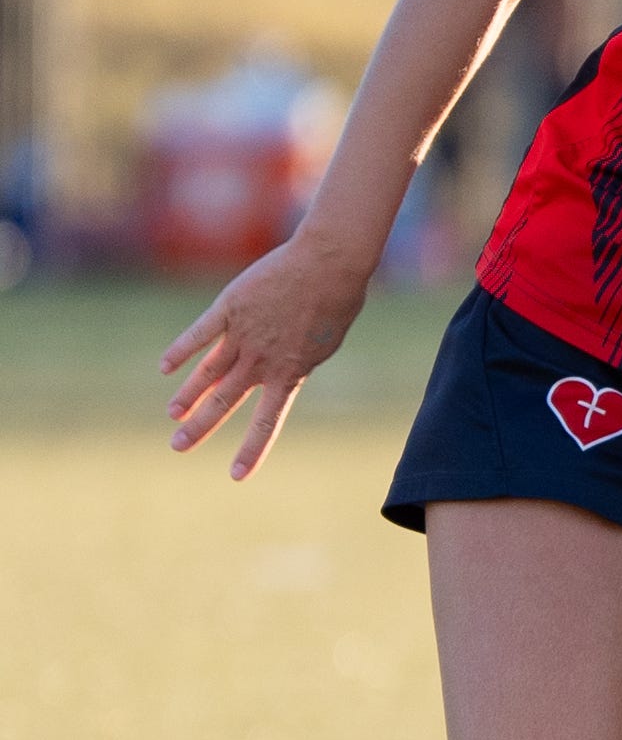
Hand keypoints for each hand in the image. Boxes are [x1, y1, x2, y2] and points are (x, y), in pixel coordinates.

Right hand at [160, 227, 371, 479]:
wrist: (329, 264)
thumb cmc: (337, 301)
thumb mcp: (323, 343)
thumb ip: (296, 361)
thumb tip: (278, 370)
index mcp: (290, 372)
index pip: (267, 421)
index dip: (251, 449)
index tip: (236, 475)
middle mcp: (261, 359)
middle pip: (224, 400)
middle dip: (200, 426)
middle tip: (178, 447)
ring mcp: (242, 333)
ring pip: (208, 371)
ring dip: (188, 394)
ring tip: (173, 415)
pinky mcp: (229, 307)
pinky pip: (200, 333)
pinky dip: (181, 350)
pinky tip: (165, 367)